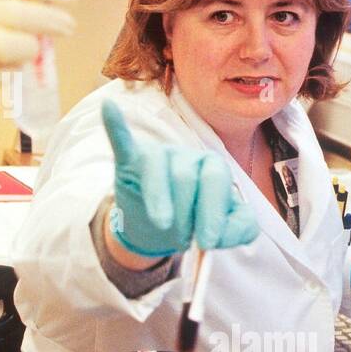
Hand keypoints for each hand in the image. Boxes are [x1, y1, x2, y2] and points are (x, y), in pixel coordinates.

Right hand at [101, 100, 257, 257]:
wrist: (152, 228)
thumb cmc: (191, 223)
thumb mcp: (222, 231)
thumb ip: (240, 230)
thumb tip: (223, 233)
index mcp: (213, 169)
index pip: (215, 181)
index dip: (212, 212)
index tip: (206, 242)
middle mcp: (187, 155)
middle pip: (186, 177)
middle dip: (185, 214)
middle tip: (181, 240)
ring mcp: (157, 154)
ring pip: (157, 170)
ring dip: (159, 202)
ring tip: (162, 225)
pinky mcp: (130, 159)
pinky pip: (122, 140)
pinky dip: (115, 126)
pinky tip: (110, 108)